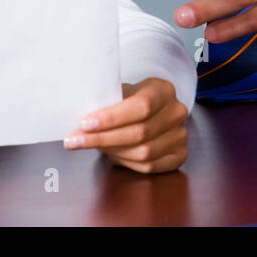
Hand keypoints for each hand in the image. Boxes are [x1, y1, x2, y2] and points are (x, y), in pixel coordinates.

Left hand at [64, 78, 187, 172]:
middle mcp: (177, 112)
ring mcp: (181, 135)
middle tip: (75, 140)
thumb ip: (107, 101)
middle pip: (140, 132)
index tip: (84, 124)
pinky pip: (149, 166)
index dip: (112, 118)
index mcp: (164, 90)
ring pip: (143, 152)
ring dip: (112, 152)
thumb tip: (81, 120)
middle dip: (103, 138)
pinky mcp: (179, 155)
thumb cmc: (131, 99)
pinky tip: (110, 154)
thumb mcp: (122, 90)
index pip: (140, 106)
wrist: (154, 109)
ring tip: (92, 146)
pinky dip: (125, 162)